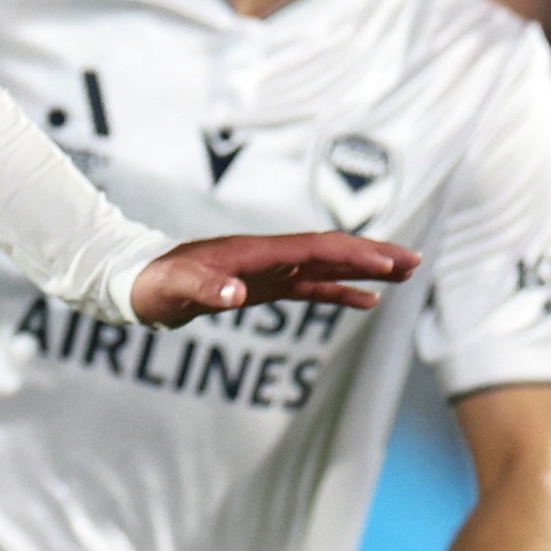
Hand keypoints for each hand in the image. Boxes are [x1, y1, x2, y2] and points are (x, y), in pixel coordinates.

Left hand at [129, 232, 416, 325]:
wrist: (135, 282)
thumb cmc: (153, 284)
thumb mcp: (173, 290)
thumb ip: (203, 290)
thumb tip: (236, 296)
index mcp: (254, 252)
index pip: (314, 249)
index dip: (351, 254)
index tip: (387, 263)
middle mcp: (268, 256)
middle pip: (331, 250)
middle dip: (373, 254)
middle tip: (415, 261)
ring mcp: (269, 270)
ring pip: (328, 265)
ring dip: (366, 268)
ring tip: (406, 274)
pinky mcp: (264, 286)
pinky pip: (311, 286)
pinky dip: (340, 291)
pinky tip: (367, 301)